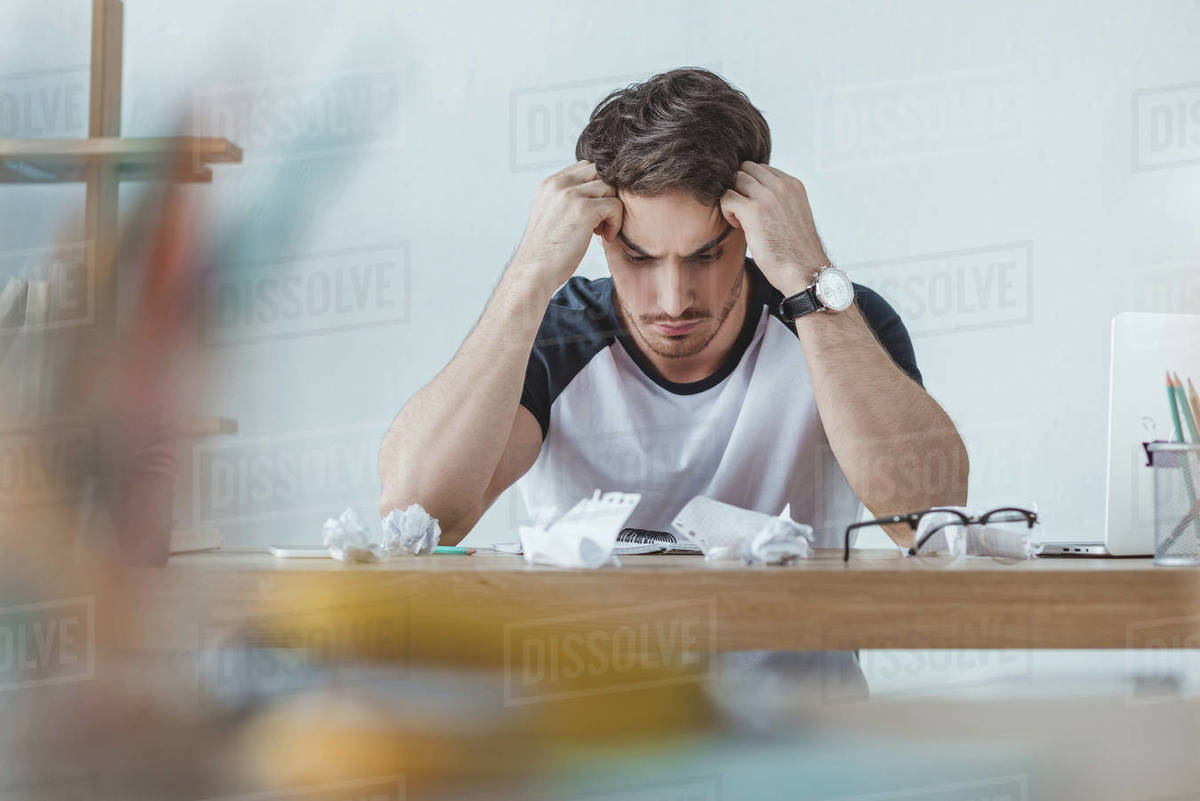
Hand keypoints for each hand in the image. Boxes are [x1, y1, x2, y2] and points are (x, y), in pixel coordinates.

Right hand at [510, 160, 623, 291]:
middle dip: (607, 195)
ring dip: (612, 210)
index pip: (586, 167)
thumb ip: (566, 199)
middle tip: (601, 221)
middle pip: (601, 172)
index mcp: (550, 183)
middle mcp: (559, 184)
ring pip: (610, 188)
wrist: (534, 271)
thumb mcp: (551, 215)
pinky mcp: (584, 209)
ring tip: (602, 231)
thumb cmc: (546, 251)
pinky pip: (615, 205)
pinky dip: (616, 223)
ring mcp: (571, 195)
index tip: (593, 213)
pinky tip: (605, 238)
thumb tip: (595, 194)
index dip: (597, 187)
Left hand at [720, 162, 828, 295]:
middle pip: (745, 170)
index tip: (754, 207)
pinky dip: (727, 211)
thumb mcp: (793, 214)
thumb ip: (778, 199)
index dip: (751, 186)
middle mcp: (782, 185)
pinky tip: (738, 226)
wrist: (804, 272)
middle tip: (743, 212)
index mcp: (793, 184)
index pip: (760, 168)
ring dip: (733, 198)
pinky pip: (726, 197)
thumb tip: (752, 194)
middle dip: (739, 188)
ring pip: (734, 180)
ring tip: (741, 220)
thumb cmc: (796, 251)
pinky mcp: (753, 210)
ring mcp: (768, 196)